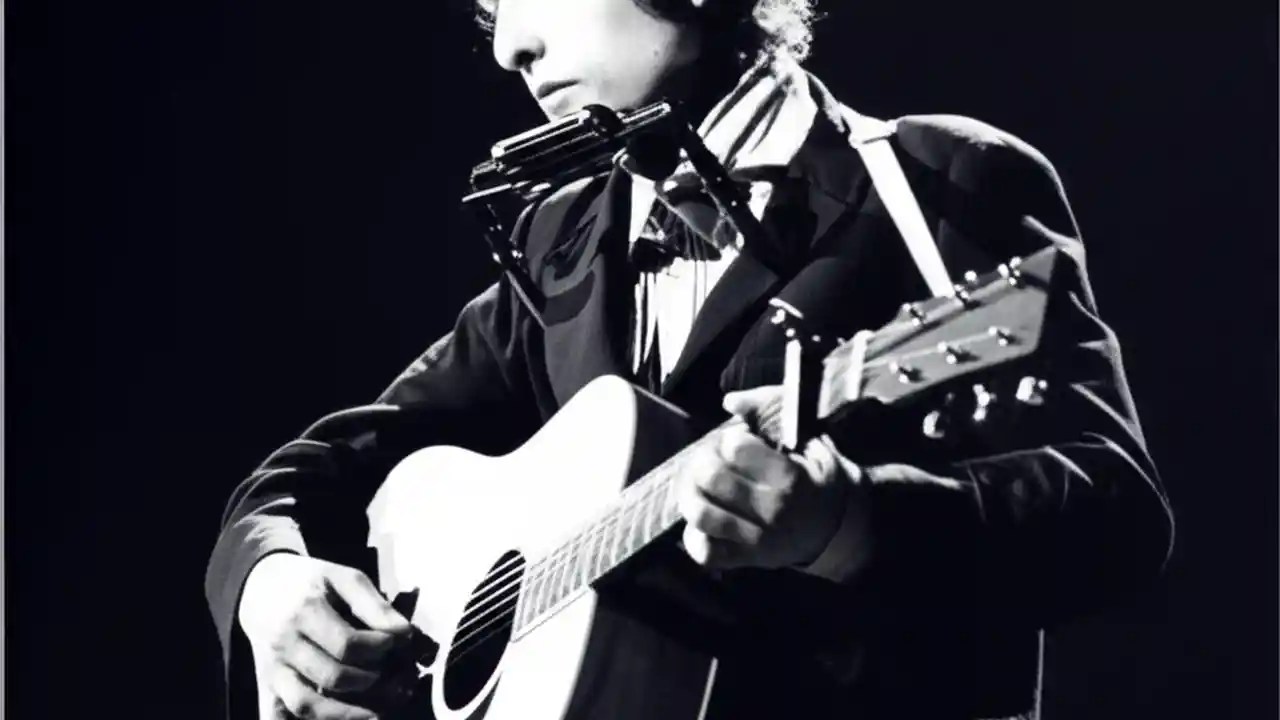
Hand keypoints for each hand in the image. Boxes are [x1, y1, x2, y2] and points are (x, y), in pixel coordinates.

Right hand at [238, 553, 415, 719]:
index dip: (379, 649)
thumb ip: (375, 604)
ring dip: (346, 713)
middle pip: (333, 676)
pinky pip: (275, 715)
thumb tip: (405, 633)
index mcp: (306, 609)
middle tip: (391, 675)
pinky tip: (337, 719)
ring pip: (306, 704)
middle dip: (370, 680)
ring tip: (377, 712)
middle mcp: (285, 642)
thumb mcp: (344, 577)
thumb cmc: (312, 581)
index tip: (397, 643)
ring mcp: (273, 667)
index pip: (348, 644)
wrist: (262, 584)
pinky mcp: (266, 684)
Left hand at [674, 386, 853, 570]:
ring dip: (690, 492)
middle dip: (704, 459)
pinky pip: (706, 552)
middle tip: (713, 457)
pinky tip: (704, 517)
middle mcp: (772, 512)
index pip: (736, 449)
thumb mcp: (809, 436)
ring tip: (699, 483)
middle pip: (711, 478)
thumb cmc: (817, 474)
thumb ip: (771, 408)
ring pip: (701, 514)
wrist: (837, 526)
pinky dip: (694, 535)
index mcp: (790, 478)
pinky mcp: (746, 560)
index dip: (731, 437)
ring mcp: (757, 540)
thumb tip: (730, 401)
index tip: (739, 439)